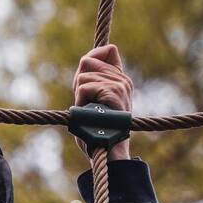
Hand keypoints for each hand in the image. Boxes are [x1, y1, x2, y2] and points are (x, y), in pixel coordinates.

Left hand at [72, 44, 132, 161]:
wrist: (106, 153)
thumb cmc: (96, 131)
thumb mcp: (92, 100)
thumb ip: (90, 80)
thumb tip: (86, 59)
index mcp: (121, 79)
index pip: (107, 49)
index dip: (90, 62)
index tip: (88, 84)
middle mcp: (123, 79)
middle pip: (87, 62)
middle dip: (79, 84)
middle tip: (88, 106)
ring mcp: (120, 85)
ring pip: (82, 77)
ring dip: (79, 98)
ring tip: (91, 114)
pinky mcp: (113, 93)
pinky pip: (84, 88)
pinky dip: (80, 104)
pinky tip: (90, 115)